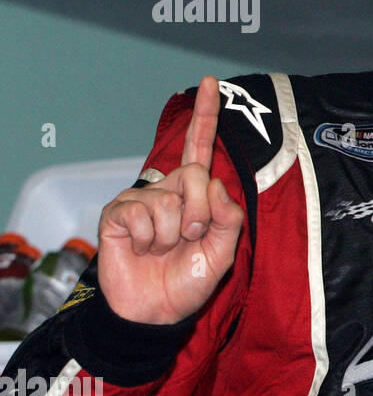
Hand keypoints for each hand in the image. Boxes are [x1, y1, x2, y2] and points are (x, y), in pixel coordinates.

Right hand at [97, 76, 243, 324]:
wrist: (155, 312)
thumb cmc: (188, 281)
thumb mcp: (224, 252)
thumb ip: (230, 218)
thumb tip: (214, 183)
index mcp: (196, 194)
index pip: (201, 148)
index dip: (205, 116)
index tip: (211, 83)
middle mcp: (169, 189)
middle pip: (194, 175)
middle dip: (201, 212)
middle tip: (190, 239)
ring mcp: (141, 199)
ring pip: (170, 199)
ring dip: (173, 233)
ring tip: (164, 249)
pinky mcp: (118, 213)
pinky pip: (143, 214)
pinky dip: (149, 238)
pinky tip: (142, 249)